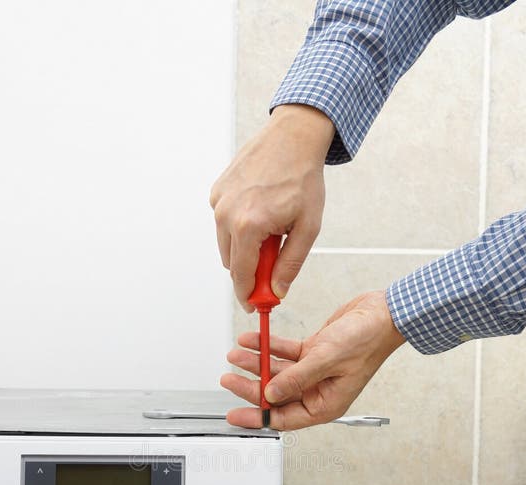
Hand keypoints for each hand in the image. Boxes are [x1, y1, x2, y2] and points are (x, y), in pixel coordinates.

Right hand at [209, 105, 333, 310]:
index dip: (248, 295)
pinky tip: (260, 210)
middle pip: (232, 263)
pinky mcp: (217, 191)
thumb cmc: (303, 179)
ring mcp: (219, 201)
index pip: (241, 275)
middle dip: (250, 271)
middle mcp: (226, 214)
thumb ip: (290, 264)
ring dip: (245, 247)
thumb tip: (277, 290)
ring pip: (226, 244)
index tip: (255, 306)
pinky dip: (240, 226)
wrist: (293, 137)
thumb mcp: (307, 227)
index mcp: (248, 225)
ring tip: (272, 229)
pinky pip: (224, 222)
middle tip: (273, 268)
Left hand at [221, 291, 405, 429]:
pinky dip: (267, 346)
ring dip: (255, 362)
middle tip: (229, 378)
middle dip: (250, 386)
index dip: (257, 417)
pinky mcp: (313, 352)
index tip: (235, 414)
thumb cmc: (368, 340)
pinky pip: (284, 352)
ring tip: (236, 354)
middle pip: (275, 394)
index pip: (283, 418)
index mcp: (325, 404)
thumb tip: (270, 395)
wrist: (383, 313)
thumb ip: (296, 378)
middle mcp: (318, 390)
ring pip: (277, 371)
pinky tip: (251, 339)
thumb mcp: (326, 360)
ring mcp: (314, 371)